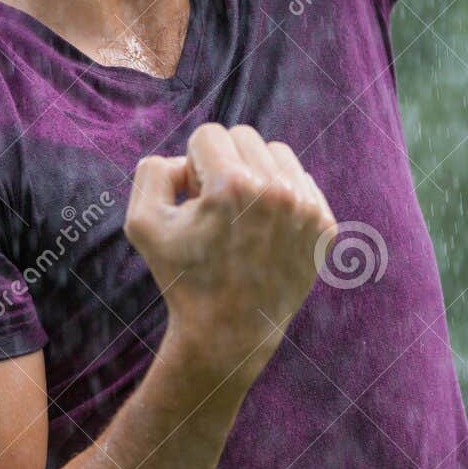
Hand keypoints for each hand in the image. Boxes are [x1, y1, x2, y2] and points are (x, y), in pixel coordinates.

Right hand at [125, 123, 336, 390]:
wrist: (229, 334)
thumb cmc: (183, 277)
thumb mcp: (142, 223)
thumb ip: (153, 171)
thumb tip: (185, 159)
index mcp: (233, 186)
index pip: (209, 135)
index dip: (193, 166)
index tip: (194, 201)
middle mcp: (276, 191)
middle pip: (243, 137)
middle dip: (224, 163)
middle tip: (216, 208)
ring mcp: (307, 209)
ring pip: (276, 153)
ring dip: (255, 172)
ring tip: (242, 215)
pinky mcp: (325, 225)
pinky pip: (301, 180)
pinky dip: (281, 195)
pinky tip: (265, 228)